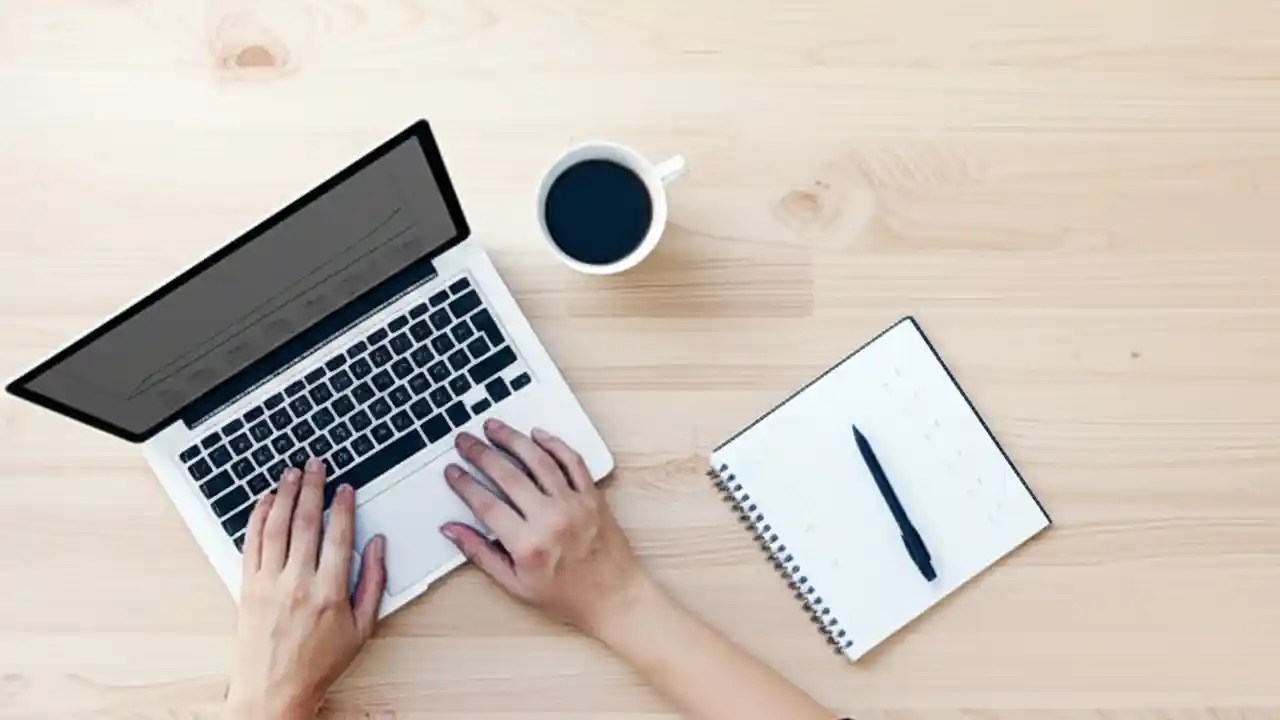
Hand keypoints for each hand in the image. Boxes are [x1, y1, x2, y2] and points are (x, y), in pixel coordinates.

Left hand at [224, 459, 386, 719]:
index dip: (343, 506)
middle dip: (312, 487)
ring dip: (283, 495)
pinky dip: (257, 518)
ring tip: (290, 473)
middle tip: (315, 464)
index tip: (345, 487)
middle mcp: (297, 583)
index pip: (338, 535)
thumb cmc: (319, 664)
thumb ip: (373, 582)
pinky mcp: (247, 588)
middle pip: (305, 522)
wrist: (273, 692)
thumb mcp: (363, 628)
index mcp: (330, 592)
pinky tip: (264, 502)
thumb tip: (377, 546)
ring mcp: (268, 584)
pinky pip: (251, 544)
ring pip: (276, 527)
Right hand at [441, 420, 647, 637]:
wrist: (615, 597)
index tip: (452, 471)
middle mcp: (551, 519)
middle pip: (508, 475)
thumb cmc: (566, 596)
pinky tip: (537, 434)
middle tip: (465, 441)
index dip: (465, 484)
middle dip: (481, 453)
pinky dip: (554, 444)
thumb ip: (480, 553)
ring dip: (513, 439)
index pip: (486, 504)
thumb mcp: (514, 584)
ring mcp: (574, 504)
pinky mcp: (593, 496)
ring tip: (493, 427)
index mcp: (528, 544)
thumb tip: (451, 530)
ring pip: (539, 460)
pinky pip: (573, 462)